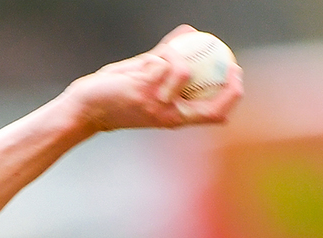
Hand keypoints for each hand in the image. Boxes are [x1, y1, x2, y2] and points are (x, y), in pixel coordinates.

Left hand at [63, 26, 243, 132]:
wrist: (86, 108)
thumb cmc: (116, 94)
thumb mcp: (147, 77)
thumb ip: (168, 59)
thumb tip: (190, 33)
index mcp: (175, 118)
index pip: (215, 115)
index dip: (233, 96)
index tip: (236, 74)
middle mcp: (171, 115)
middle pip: (214, 108)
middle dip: (231, 86)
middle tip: (232, 62)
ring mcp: (159, 104)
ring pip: (183, 69)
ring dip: (173, 54)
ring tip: (155, 57)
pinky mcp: (144, 90)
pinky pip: (161, 61)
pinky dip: (156, 53)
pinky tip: (143, 60)